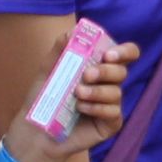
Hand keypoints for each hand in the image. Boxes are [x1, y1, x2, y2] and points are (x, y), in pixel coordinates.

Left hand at [0, 37, 138, 161]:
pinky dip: (96, 108)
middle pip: (122, 71)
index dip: (124, 51)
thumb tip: (71, 31)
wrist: (37, 129)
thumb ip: (60, 50)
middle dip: (106, 71)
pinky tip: (81, 109)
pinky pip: (113, 112)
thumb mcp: (49, 70)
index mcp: (100, 68)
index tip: (108, 54)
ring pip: (117, 92)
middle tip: (86, 75)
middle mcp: (109, 84)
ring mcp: (111, 105)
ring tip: (77, 94)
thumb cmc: (45, 98)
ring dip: (97, 91)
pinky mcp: (110, 124)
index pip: (125, 54)